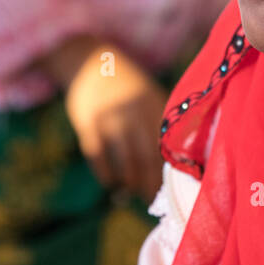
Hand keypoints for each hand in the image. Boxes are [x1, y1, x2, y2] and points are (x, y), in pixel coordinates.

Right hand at [59, 41, 167, 202]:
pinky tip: (112, 185)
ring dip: (130, 183)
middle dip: (150, 184)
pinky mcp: (87, 122)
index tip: (172, 192)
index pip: (167, 147)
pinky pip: (98, 157)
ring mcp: (110, 117)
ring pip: (125, 161)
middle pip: (148, 158)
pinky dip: (106, 175)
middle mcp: (135, 111)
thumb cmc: (129, 89)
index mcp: (156, 106)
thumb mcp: (151, 98)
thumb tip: (176, 168)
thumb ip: (163, 126)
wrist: (94, 63)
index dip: (170, 173)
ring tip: (134, 195)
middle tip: (151, 200)